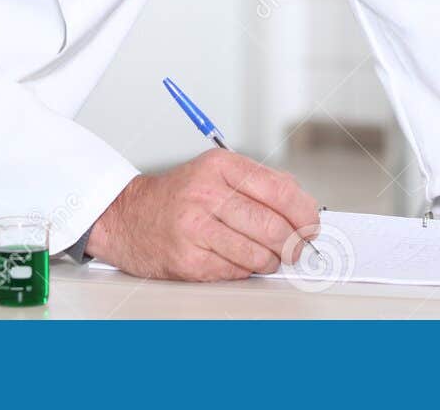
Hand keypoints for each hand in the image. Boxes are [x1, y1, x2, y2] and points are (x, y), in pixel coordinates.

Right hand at [86, 149, 320, 280]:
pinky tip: (236, 260)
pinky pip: (236, 272)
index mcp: (220, 166)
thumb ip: (261, 184)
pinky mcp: (188, 259)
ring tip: (264, 256)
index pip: (281, 191)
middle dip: (293, 243)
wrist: (128, 217)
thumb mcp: (218, 173)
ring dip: (270, 261)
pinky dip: (244, 270)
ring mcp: (195, 227)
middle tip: (295, 249)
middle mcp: (207, 193)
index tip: (311, 225)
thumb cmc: (180, 197)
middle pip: (273, 226)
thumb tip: (304, 209)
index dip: (305, 213)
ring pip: (259, 254)